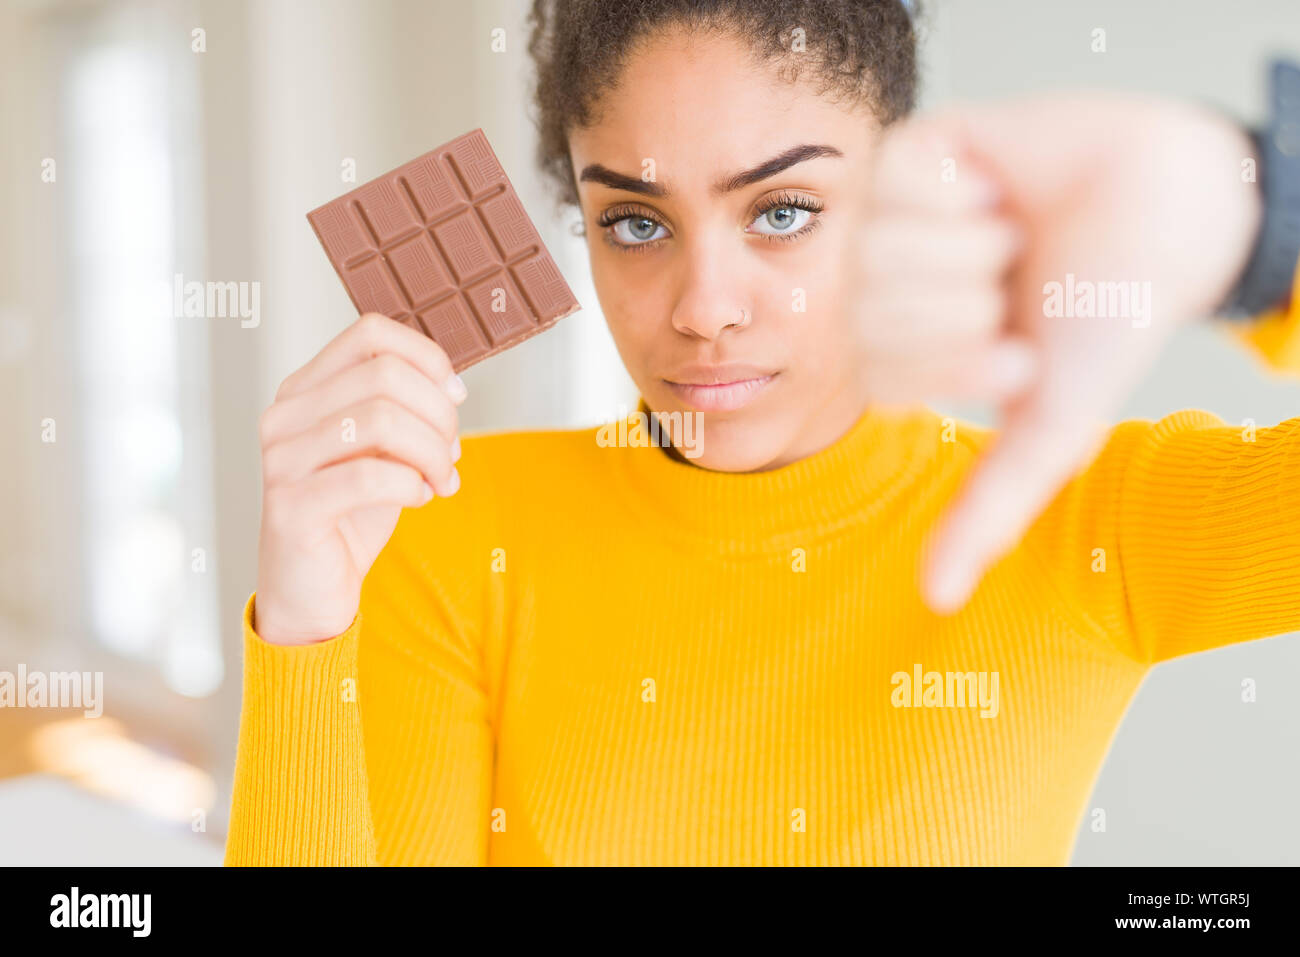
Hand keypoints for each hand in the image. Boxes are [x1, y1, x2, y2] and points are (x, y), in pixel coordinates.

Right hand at [253, 313, 466, 643]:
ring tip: (442, 479)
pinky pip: (370, 477)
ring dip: (432, 452)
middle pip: (385, 375)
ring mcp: (281, 460)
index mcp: (305, 390)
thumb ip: (407, 411)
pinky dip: (411, 485)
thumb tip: (451, 389)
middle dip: (438, 414)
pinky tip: (419, 498)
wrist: (311, 589)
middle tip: (451, 453)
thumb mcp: (383, 451)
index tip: (455, 398)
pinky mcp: (291, 507)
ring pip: (382, 420)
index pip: (370, 333)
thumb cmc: (349, 514)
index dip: (427, 357)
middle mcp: (284, 416)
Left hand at [856, 93, 1261, 612]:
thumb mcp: (1050, 426)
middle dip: (965, 306)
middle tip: (1014, 285)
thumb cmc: (1106, 320)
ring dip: (970, 248)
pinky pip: (898, 181)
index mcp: (907, 351)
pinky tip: (997, 187)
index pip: (878, 371)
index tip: (1018, 348)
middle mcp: (887, 289)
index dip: (958, 363)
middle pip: (868, 311)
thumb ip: (989, 508)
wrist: (1170, 209)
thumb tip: (937, 599)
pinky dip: (966, 192)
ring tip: (1011, 234)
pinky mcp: (912, 152)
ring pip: (877, 247)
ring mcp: (893, 220)